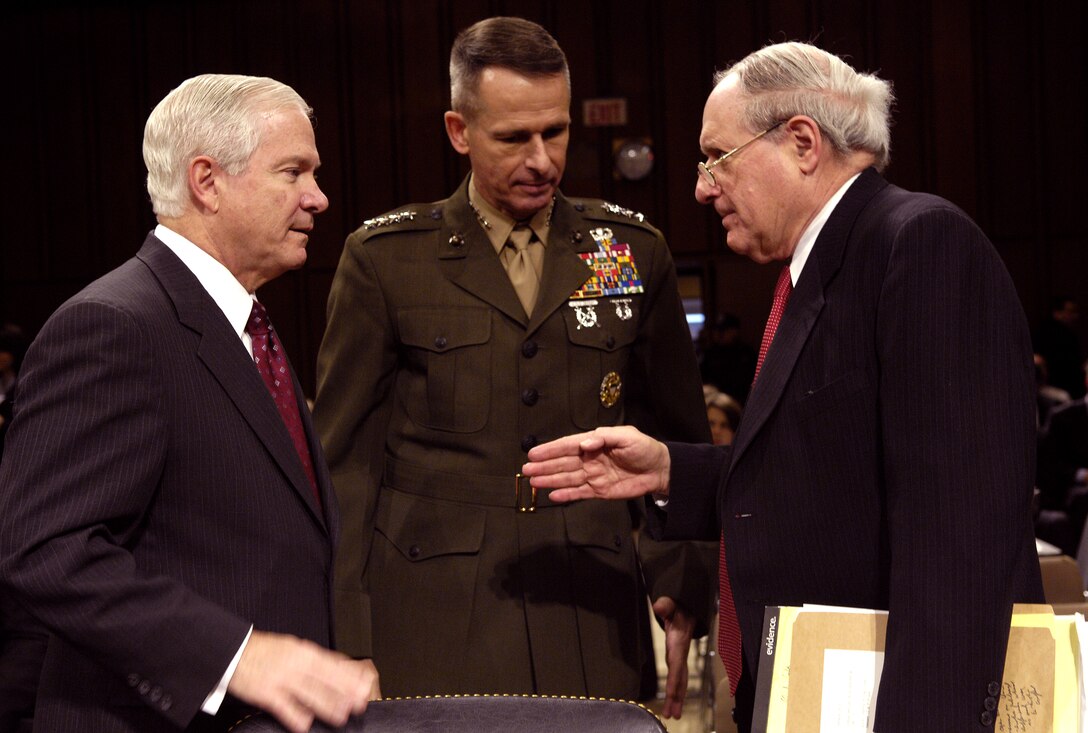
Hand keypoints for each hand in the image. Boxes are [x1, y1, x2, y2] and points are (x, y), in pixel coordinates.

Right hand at [227, 631, 380, 732]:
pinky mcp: (266, 692)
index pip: (334, 663)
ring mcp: (282, 678)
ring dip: (327, 705)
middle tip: (360, 702)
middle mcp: (296, 663)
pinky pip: (284, 705)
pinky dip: (295, 715)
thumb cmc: (265, 651)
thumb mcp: (293, 648)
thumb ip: (314, 660)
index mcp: (305, 651)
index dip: (351, 675)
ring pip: (309, 693)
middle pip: (326, 678)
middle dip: (345, 691)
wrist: (233, 650)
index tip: (366, 683)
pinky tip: (306, 723)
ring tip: (341, 716)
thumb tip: (339, 668)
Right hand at [521, 426, 669, 502]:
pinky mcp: (600, 491)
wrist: (660, 470)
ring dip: (550, 480)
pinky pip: (579, 493)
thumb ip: (604, 438)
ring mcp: (593, 476)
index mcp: (594, 444)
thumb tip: (584, 444)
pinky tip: (552, 496)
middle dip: (544, 467)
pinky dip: (566, 495)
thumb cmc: (644, 448)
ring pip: (567, 478)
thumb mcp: (627, 437)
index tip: (533, 454)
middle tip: (525, 471)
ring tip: (533, 483)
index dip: (550, 450)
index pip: (568, 446)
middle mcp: (590, 460)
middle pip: (563, 463)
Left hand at [652, 596, 694, 718]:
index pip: (676, 665)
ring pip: (680, 683)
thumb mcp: (671, 606)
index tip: (670, 694)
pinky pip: (677, 680)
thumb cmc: (678, 610)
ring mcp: (679, 660)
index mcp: (678, 644)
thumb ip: (666, 605)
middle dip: (676, 698)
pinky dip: (676, 693)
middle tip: (671, 716)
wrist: (687, 613)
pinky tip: (673, 705)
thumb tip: (659, 606)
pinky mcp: (676, 663)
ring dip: (676, 700)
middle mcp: (680, 656)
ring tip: (672, 716)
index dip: (673, 679)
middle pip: (679, 679)